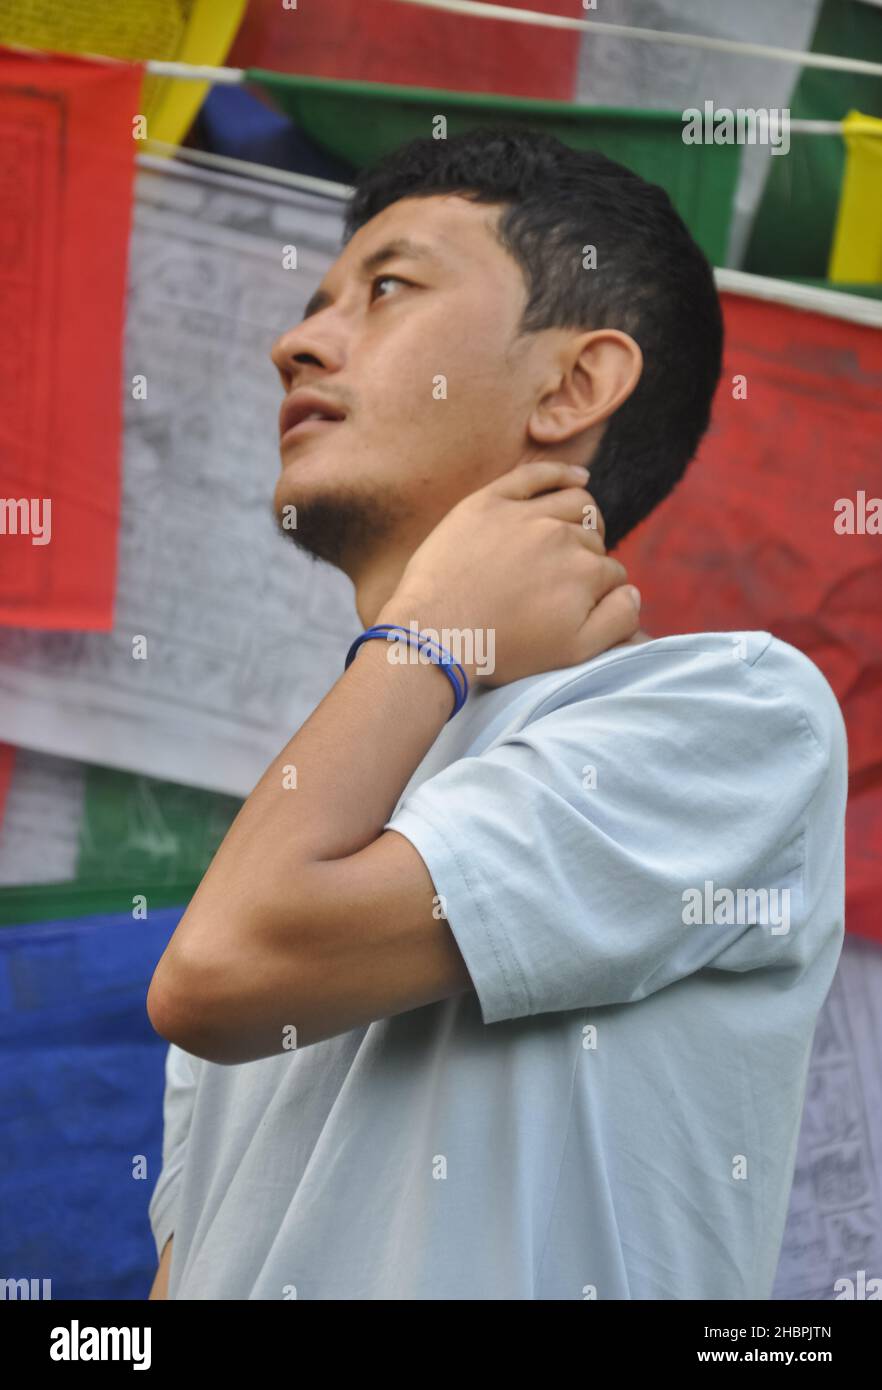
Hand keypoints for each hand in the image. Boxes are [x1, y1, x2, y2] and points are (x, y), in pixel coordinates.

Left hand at [376, 461, 640, 688]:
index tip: (577, 608)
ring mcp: (525, 514)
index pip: (611, 575)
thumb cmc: (503, 649)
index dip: (599, 593)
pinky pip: (536, 474)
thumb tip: (634, 592)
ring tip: (571, 538)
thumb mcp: (573, 652)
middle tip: (560, 585)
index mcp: (587, 572)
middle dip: (587, 560)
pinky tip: (578, 477)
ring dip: (583, 519)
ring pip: (575, 503)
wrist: (436, 635)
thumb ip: (617, 622)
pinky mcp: (490, 501)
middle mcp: (562, 535)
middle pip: (593, 541)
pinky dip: (562, 473)